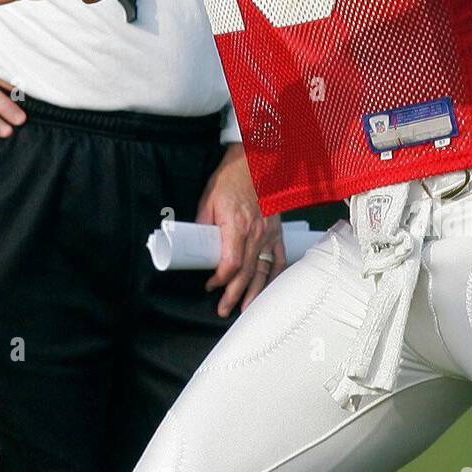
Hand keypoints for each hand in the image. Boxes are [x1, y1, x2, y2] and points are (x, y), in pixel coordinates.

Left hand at [197, 144, 284, 316]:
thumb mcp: (208, 198)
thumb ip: (202, 223)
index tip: (210, 284)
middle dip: (234, 294)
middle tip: (223, 309)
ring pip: (262, 270)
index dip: (220, 279)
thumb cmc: (232, 177)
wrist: (256, 162)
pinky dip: (273, 276)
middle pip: (246, 273)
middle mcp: (255, 234)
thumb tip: (193, 242)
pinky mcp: (275, 231)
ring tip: (245, 309)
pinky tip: (268, 288)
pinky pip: (278, 258)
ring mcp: (268, 234)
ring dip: (254, 292)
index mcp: (237, 226)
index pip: (231, 263)